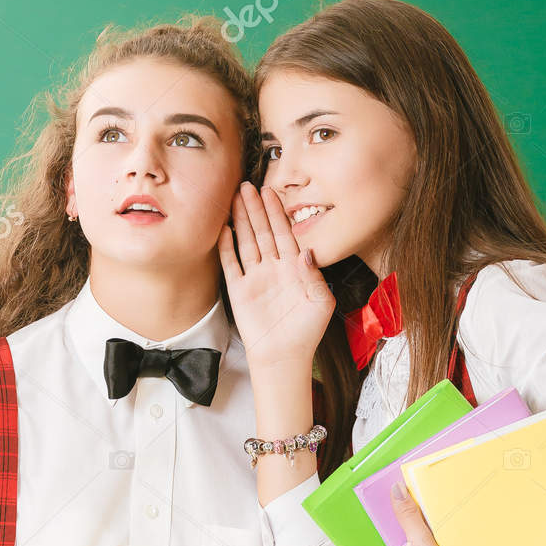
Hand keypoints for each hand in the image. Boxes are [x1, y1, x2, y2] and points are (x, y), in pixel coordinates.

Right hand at [218, 183, 334, 372]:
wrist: (283, 358)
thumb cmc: (306, 333)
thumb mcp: (321, 303)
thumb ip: (315, 276)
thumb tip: (305, 252)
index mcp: (294, 269)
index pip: (284, 233)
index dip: (277, 212)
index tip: (270, 192)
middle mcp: (273, 269)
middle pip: (262, 232)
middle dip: (255, 208)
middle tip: (248, 186)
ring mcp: (255, 279)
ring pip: (246, 242)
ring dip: (241, 220)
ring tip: (234, 198)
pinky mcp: (239, 291)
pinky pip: (231, 264)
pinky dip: (226, 246)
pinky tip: (224, 229)